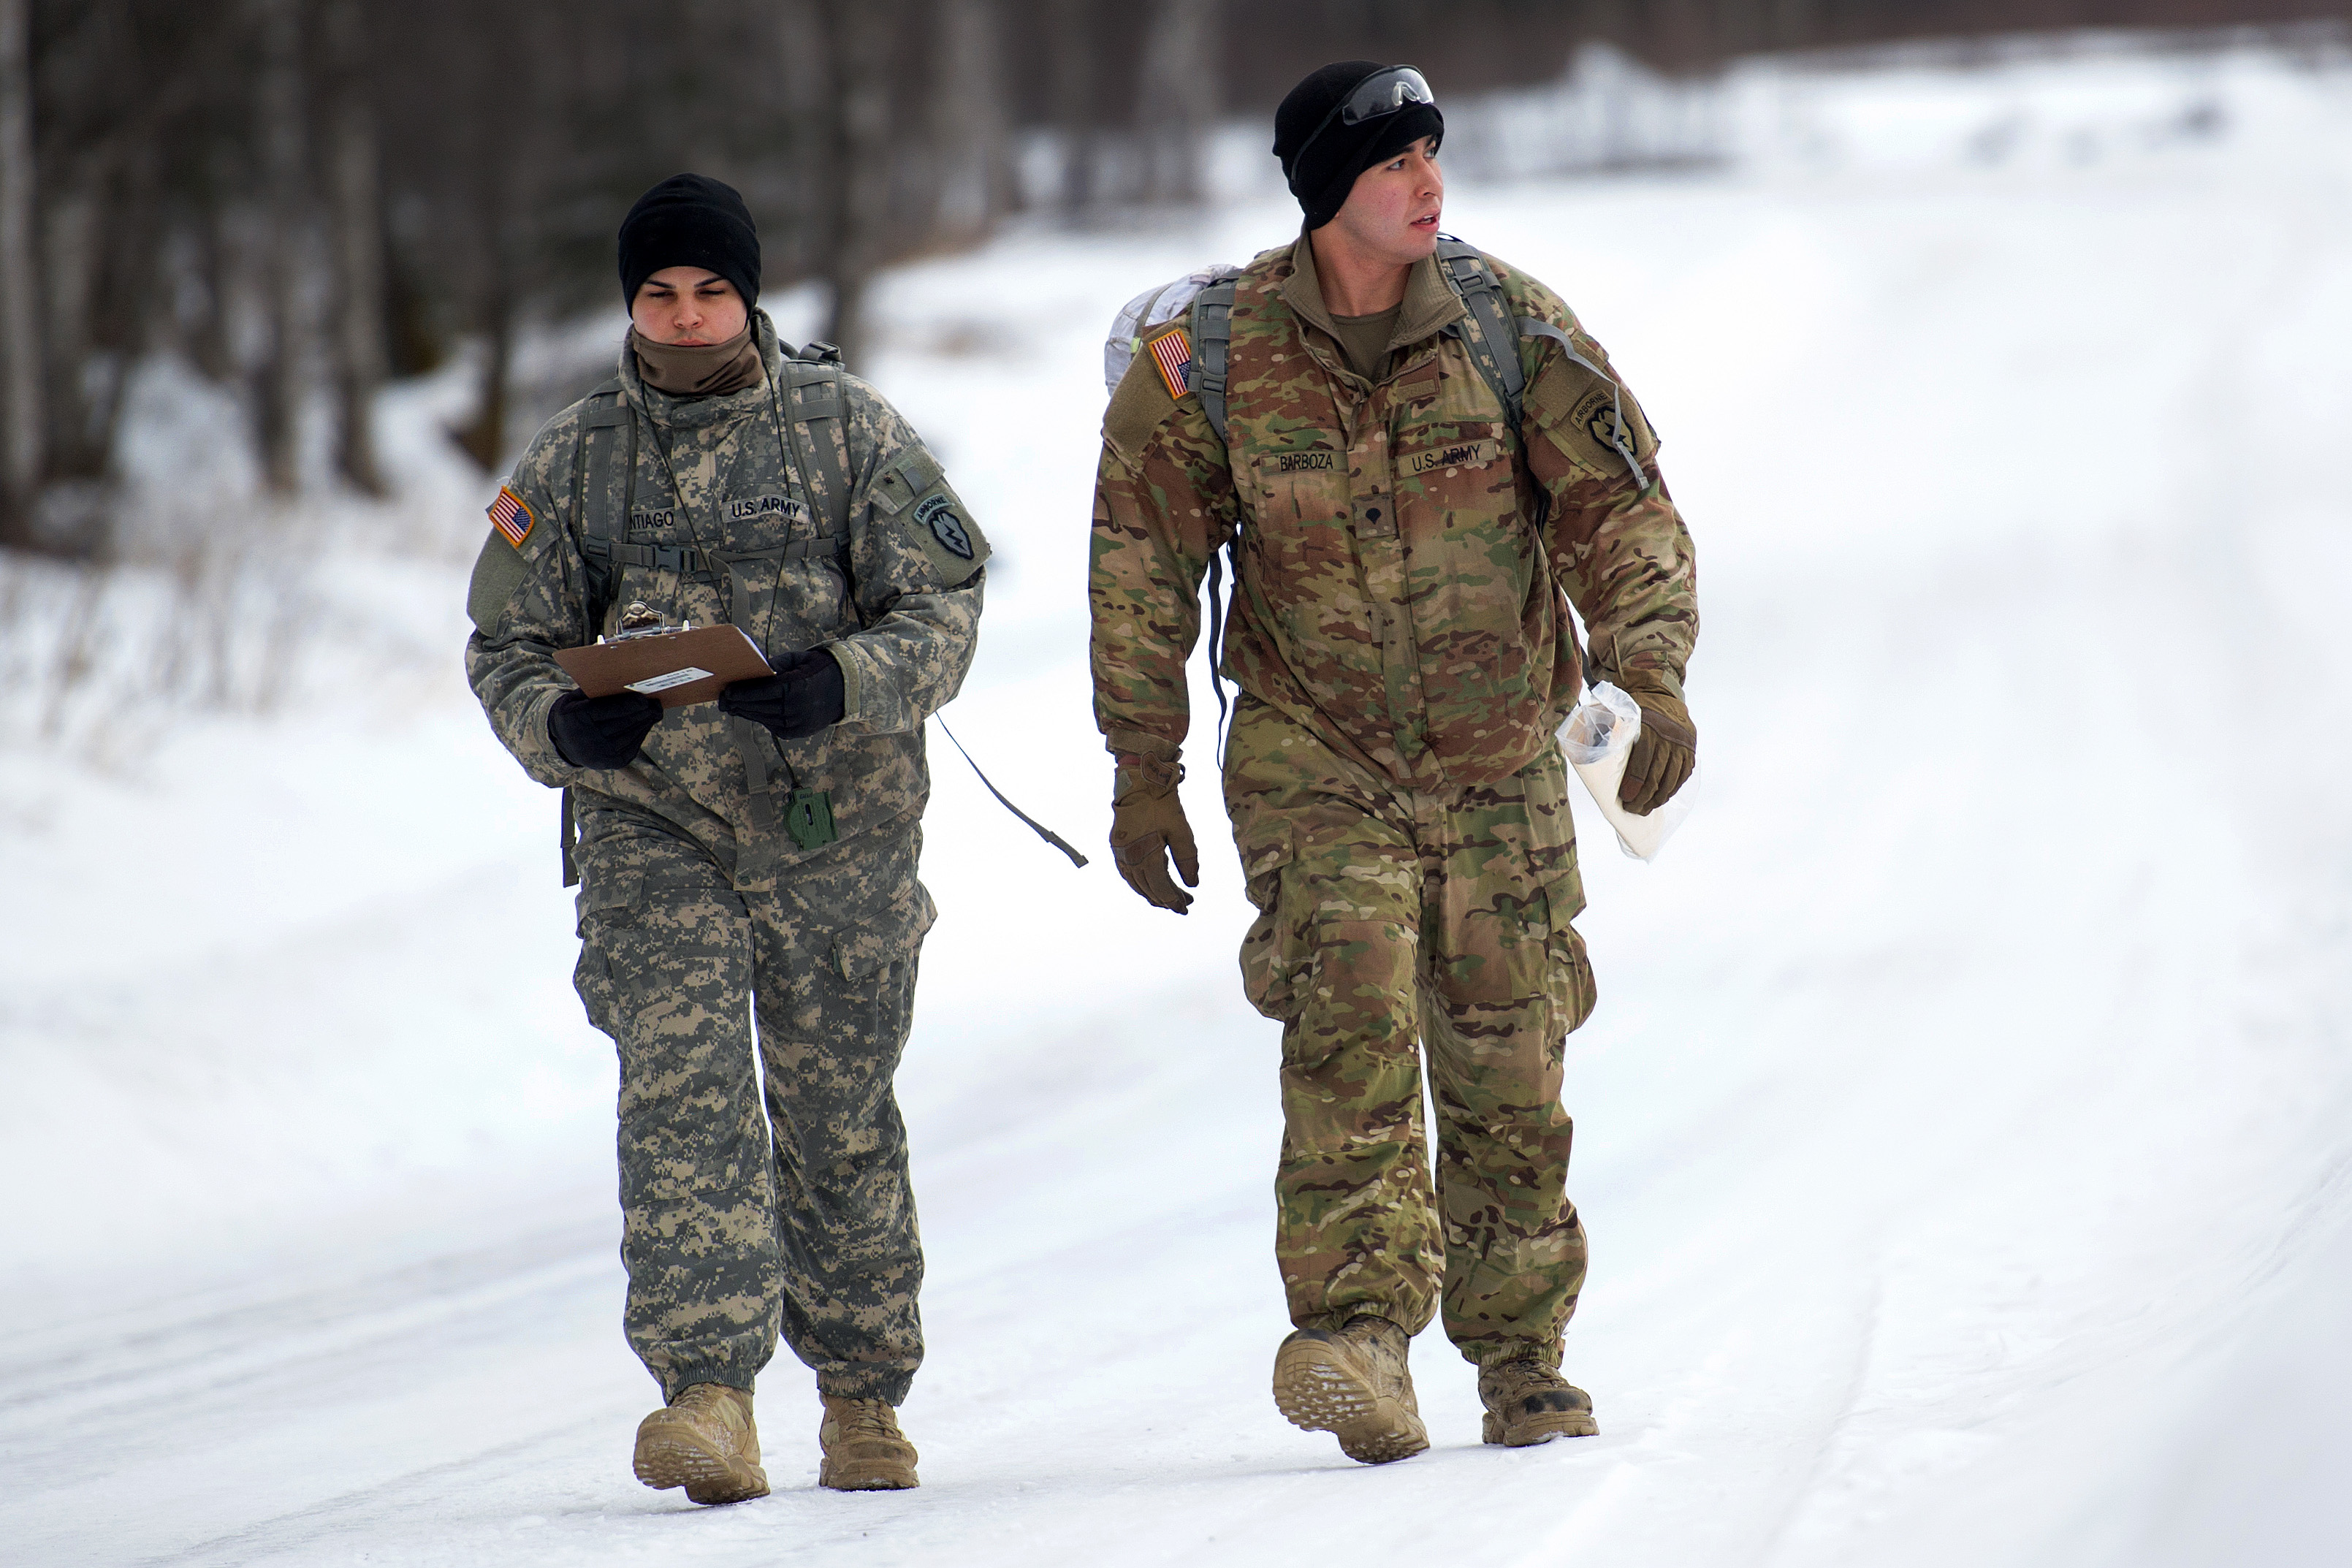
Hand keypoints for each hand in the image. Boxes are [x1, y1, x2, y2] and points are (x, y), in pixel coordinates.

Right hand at [549, 688, 662, 768]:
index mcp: (577, 718)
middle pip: (622, 723)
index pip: (607, 710)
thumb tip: (626, 682)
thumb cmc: (575, 712)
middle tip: (655, 704)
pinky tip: (646, 723)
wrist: (563, 741)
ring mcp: (599, 754)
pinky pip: (632, 746)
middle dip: (642, 713)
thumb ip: (596, 691)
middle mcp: (587, 739)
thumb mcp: (577, 698)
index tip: (643, 698)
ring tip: (654, 712)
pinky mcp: (611, 763)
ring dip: (645, 723)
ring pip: (630, 735)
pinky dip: (641, 734)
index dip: (627, 705)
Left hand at [717, 648, 846, 739]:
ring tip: (732, 707)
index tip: (726, 691)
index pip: (761, 691)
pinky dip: (760, 718)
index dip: (741, 693)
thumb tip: (752, 669)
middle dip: (737, 704)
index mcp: (796, 687)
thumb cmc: (818, 670)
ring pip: (762, 718)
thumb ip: (775, 664)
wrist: (844, 691)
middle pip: (758, 707)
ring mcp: (796, 723)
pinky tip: (750, 712)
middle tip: (722, 701)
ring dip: (745, 713)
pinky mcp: (796, 733)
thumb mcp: (798, 660)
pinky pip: (772, 726)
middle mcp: (795, 708)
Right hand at [1110, 753, 1197, 913]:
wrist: (1139, 781)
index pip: (1160, 888)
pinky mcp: (1117, 847)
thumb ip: (1187, 860)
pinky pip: (1128, 874)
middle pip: (1148, 889)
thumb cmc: (1162, 804)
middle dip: (1166, 900)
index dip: (1174, 900)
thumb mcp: (1182, 831)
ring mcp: (1120, 853)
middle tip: (1185, 903)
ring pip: (1136, 884)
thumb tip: (1193, 884)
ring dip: (1153, 893)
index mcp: (1145, 855)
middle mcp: (1129, 859)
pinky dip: (1141, 883)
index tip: (1187, 906)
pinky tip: (1152, 883)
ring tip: (1170, 897)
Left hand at [1614, 673, 1695, 815]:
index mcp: (1648, 730)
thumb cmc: (1634, 706)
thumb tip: (1588, 751)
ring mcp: (1681, 745)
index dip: (1632, 785)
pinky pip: (1682, 775)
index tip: (1624, 798)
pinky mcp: (1690, 749)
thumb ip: (1608, 731)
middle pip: (1656, 776)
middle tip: (1633, 809)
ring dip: (1658, 798)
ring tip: (1646, 808)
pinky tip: (1662, 798)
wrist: (1660, 692)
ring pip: (1671, 779)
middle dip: (1643, 797)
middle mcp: (1667, 738)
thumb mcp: (1620, 712)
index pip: (1641, 764)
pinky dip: (1672, 789)